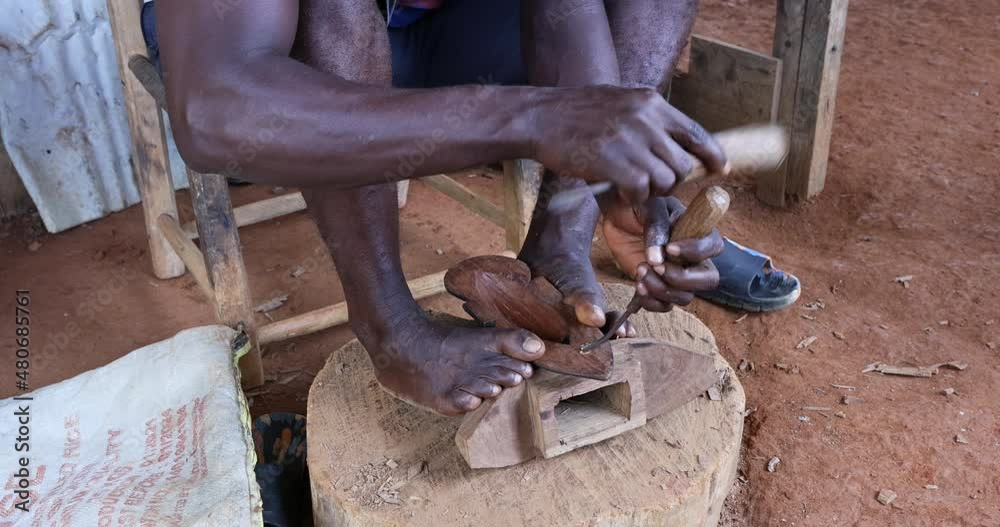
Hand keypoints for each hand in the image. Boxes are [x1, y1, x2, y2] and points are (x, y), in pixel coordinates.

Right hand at [530, 86, 727, 204]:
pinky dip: (632, 197)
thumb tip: (675, 141)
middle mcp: (647, 119)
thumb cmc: (574, 114)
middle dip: (672, 180)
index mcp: (651, 103)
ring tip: (630, 185)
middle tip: (650, 184)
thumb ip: (647, 118)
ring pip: (666, 180)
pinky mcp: (616, 163)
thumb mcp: (619, 102)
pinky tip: (617, 190)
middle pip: (683, 164)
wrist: (539, 118)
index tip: (719, 170)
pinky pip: (642, 191)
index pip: (697, 133)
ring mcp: (633, 141)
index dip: (712, 156)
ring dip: (651, 191)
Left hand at [602, 196, 723, 310]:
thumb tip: (658, 258)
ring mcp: (678, 275)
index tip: (670, 248)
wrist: (617, 218)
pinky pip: (666, 306)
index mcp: (698, 232)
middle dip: (683, 279)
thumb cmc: (638, 207)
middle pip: (708, 280)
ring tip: (640, 270)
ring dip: (662, 289)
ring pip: (686, 296)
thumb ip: (657, 228)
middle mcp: (694, 258)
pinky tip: (639, 287)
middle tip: (657, 267)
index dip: (695, 251)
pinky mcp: (661, 288)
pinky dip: (652, 302)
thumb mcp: (649, 208)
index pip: (713, 246)